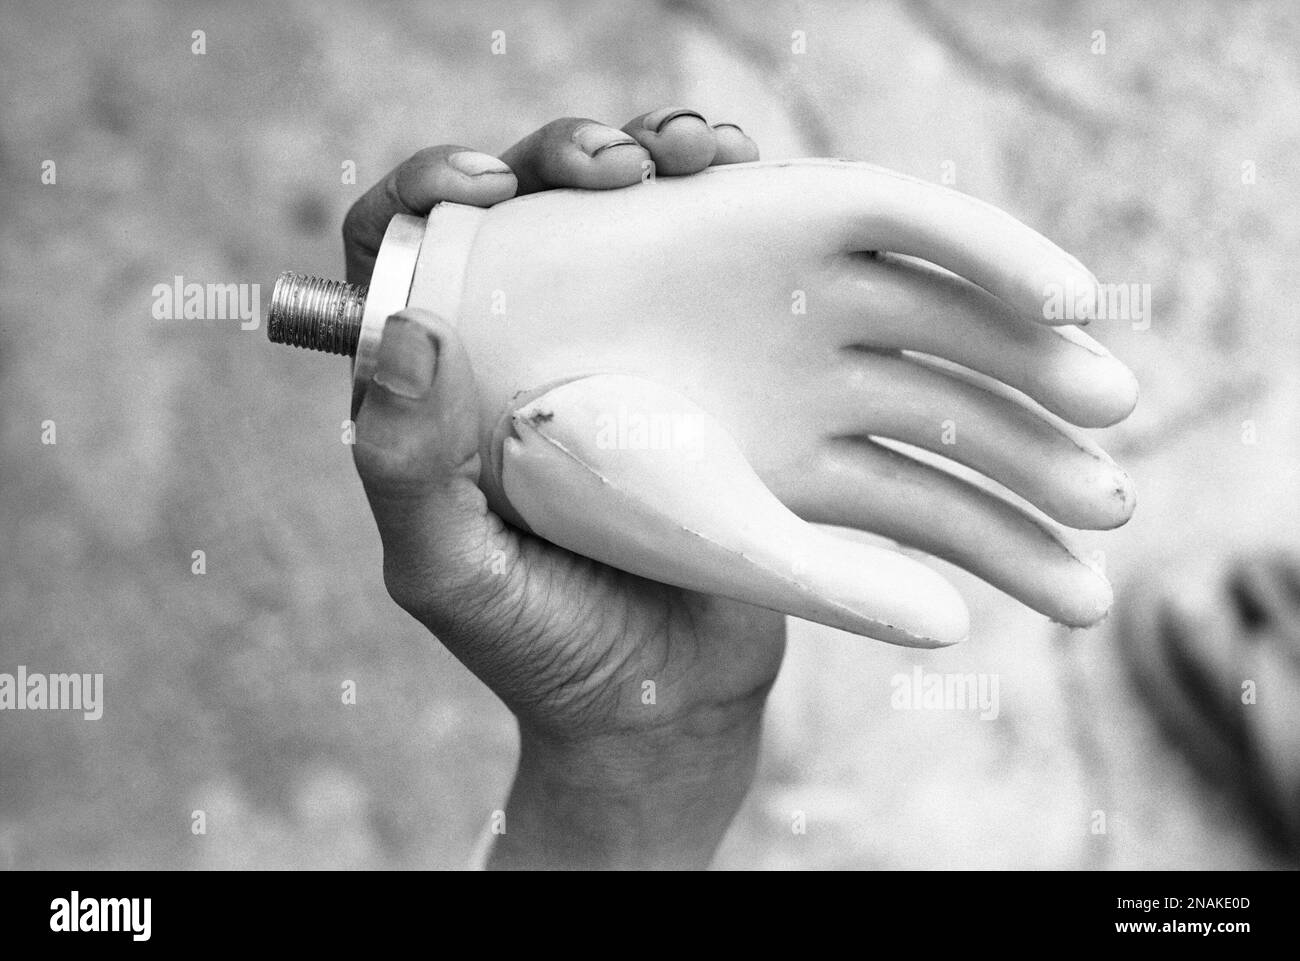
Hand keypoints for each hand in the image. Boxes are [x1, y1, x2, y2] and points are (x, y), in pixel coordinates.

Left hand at [346, 109, 773, 868]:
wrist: (668, 703)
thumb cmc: (544, 647)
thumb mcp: (450, 574)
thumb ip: (404, 470)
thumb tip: (403, 332)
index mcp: (440, 386)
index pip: (401, 248)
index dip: (428, 187)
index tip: (487, 182)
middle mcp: (523, 352)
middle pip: (525, 208)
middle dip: (564, 155)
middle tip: (619, 164)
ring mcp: (618, 355)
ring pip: (623, 219)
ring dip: (659, 156)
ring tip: (708, 151)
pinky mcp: (701, 371)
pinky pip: (713, 269)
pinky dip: (736, 213)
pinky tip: (763, 188)